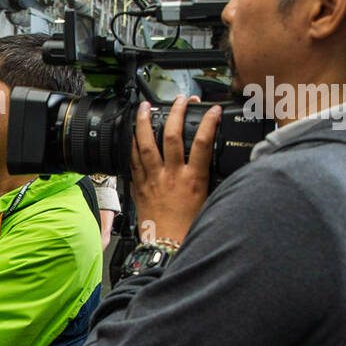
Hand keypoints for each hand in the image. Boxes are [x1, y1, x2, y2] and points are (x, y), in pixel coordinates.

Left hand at [130, 96, 219, 244]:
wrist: (167, 246)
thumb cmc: (188, 227)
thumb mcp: (207, 198)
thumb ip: (207, 175)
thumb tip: (211, 158)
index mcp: (193, 179)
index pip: (202, 143)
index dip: (208, 122)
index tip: (212, 109)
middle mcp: (171, 176)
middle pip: (170, 137)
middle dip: (175, 113)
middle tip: (179, 100)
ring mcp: (152, 179)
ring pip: (145, 145)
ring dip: (144, 122)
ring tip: (144, 106)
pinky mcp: (139, 186)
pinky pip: (133, 160)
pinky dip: (133, 144)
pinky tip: (132, 134)